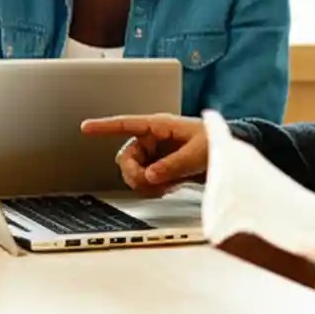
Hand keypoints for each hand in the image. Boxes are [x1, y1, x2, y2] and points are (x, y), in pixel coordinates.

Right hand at [79, 114, 206, 196]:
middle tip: (148, 182)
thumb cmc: (215, 143)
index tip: (85, 128)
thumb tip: (149, 175)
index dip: (105, 126)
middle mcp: (153, 140)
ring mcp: (155, 156)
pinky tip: (168, 187)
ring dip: (145, 184)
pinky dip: (153, 189)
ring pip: (133, 173)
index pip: (127, 124)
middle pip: (126, 158)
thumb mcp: (196, 153)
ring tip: (165, 185)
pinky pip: (144, 183)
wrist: (229, 155)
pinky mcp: (159, 170)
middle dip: (133, 173)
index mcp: (159, 126)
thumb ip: (172, 164)